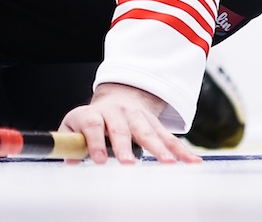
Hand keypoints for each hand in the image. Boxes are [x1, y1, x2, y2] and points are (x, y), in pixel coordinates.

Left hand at [60, 82, 201, 164]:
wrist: (117, 97)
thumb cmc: (93, 119)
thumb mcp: (74, 125)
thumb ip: (69, 141)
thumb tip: (69, 158)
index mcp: (94, 113)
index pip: (93, 125)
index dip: (96, 142)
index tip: (99, 160)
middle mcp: (117, 113)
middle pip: (121, 128)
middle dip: (125, 147)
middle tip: (128, 163)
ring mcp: (138, 117)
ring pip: (148, 132)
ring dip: (159, 148)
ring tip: (167, 163)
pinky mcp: (154, 124)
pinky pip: (169, 137)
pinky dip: (181, 150)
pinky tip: (192, 161)